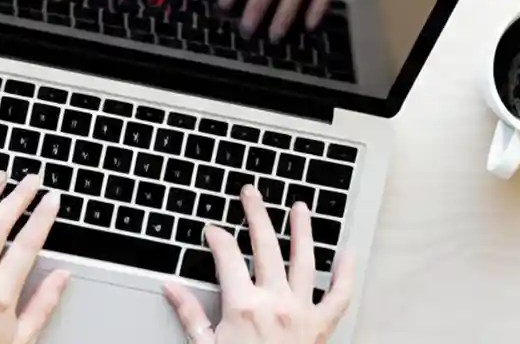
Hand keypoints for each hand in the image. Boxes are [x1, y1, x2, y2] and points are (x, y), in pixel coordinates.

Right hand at [164, 186, 354, 343]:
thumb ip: (189, 314)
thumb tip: (170, 288)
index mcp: (242, 305)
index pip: (227, 256)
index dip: (217, 238)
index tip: (212, 231)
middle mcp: (274, 302)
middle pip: (265, 246)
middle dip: (256, 214)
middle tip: (251, 194)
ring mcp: (301, 311)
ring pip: (304, 260)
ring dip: (303, 230)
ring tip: (300, 208)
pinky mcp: (321, 326)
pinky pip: (339, 296)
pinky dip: (346, 274)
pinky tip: (349, 253)